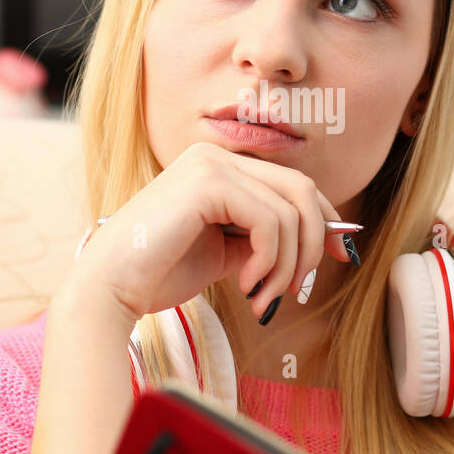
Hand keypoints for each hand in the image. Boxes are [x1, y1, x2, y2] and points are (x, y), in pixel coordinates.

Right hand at [75, 142, 352, 323]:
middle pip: (301, 191)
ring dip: (287, 265)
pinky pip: (270, 221)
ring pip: (291, 210)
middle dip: (314, 244)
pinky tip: (247, 287)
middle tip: (296, 291)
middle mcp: (215, 155)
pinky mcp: (208, 181)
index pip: (293, 184)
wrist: (110, 288)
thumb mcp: (226, 253)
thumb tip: (328, 241)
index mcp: (218, 167)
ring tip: (262, 298)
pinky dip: (270, 261)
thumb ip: (265, 240)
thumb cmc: (159, 274)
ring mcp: (211, 163)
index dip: (326, 219)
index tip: (343, 257)